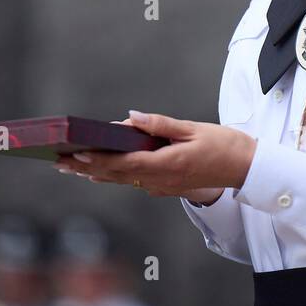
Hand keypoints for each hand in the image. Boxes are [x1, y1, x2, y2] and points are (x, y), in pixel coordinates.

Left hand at [53, 112, 255, 197]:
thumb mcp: (193, 128)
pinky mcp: (167, 186)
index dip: (99, 160)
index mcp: (168, 164)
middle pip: (117, 175)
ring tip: (70, 167)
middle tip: (60, 162)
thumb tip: (130, 119)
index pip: (125, 164)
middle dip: (87, 168)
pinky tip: (99, 171)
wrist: (246, 168)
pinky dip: (114, 175)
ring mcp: (164, 186)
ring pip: (123, 181)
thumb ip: (160, 124)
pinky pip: (134, 181)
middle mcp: (162, 180)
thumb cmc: (224, 145)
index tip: (77, 154)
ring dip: (95, 173)